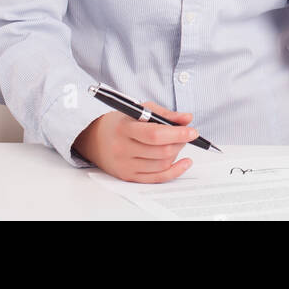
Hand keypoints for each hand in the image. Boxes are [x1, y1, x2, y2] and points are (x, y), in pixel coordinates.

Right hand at [72, 100, 197, 182]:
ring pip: (161, 164)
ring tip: (178, 143)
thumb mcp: (141, 110)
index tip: (192, 131)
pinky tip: (184, 163)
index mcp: (124, 128)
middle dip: (180, 142)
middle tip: (187, 135)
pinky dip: (174, 171)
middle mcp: (122, 148)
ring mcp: (125, 165)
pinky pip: (156, 178)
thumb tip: (187, 118)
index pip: (155, 134)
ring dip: (176, 154)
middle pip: (161, 151)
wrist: (95, 139)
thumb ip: (166, 114)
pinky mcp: (128, 176)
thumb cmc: (122, 122)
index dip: (177, 134)